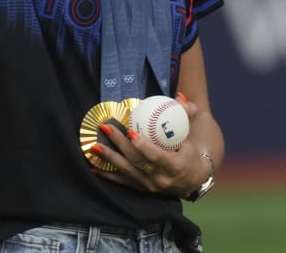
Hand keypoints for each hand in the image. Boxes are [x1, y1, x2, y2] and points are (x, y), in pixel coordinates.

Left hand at [88, 102, 206, 196]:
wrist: (191, 181)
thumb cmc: (190, 154)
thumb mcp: (191, 136)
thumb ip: (186, 116)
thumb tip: (178, 98)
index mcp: (174, 165)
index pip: (156, 156)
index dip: (143, 146)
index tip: (131, 132)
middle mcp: (160, 178)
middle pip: (136, 161)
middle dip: (119, 144)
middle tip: (106, 128)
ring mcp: (149, 186)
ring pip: (126, 171)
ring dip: (109, 158)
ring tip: (94, 146)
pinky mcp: (141, 189)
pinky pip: (122, 182)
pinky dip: (108, 175)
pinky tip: (94, 168)